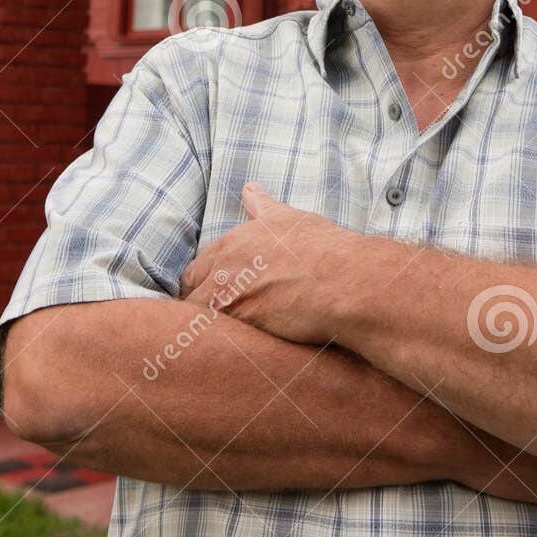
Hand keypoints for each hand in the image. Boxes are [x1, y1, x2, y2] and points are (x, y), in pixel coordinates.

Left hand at [179, 184, 354, 343]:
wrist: (344, 280)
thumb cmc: (322, 248)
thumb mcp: (288, 219)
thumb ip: (263, 206)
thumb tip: (250, 189)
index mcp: (230, 245)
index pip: (193, 272)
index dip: (204, 286)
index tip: (219, 295)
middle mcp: (223, 272)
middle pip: (191, 297)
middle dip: (202, 308)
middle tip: (225, 318)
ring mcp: (231, 301)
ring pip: (202, 322)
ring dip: (213, 328)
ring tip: (233, 337)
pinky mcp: (244, 329)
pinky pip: (222, 341)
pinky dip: (228, 345)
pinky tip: (243, 347)